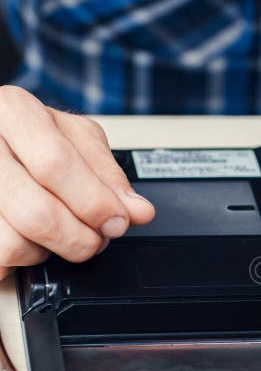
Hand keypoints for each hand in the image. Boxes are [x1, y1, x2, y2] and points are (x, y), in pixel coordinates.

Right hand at [0, 86, 154, 279]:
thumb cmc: (31, 134)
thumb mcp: (75, 137)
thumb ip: (107, 173)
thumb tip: (137, 211)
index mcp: (13, 112)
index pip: (55, 165)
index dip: (94, 202)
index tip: (118, 221)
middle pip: (37, 212)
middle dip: (81, 238)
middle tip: (97, 237)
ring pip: (14, 243)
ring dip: (50, 250)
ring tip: (60, 232)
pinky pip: (0, 257)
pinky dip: (22, 258)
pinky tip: (30, 237)